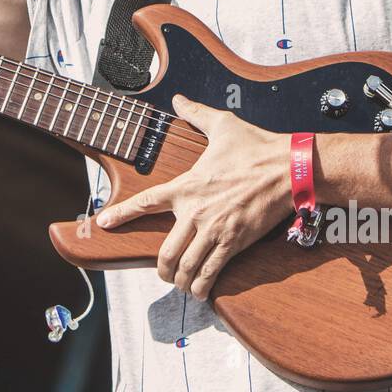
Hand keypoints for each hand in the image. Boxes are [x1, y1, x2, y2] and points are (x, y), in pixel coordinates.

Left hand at [95, 94, 295, 300]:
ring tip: (181, 285)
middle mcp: (195, 211)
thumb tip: (179, 99)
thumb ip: (196, 113)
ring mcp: (214, 230)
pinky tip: (200, 292)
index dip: (121, 214)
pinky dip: (202, 286)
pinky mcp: (234, 243)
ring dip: (180, 281)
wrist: (288, 168)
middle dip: (161, 269)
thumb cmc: (256, 146)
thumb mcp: (223, 124)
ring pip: (185, 266)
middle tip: (163, 274)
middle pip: (165, 251)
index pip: (145, 201)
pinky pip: (210, 272)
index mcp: (187, 185)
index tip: (103, 222)